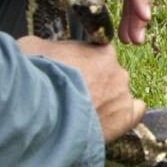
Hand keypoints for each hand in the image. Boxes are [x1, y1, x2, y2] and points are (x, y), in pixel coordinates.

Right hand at [17, 36, 145, 140]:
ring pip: (116, 96)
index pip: (96, 56)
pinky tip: (111, 121)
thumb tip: (45, 48)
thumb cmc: (34, 75)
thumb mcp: (32, 46)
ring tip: (78, 116)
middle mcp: (117, 70)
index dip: (80, 67)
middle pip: (106, 76)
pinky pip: (134, 114)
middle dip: (90, 85)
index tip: (67, 76)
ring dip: (102, 103)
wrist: (38, 111)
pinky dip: (124, 116)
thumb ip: (48, 46)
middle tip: (69, 98)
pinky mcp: (124, 119)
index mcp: (101, 50)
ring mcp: (122, 95)